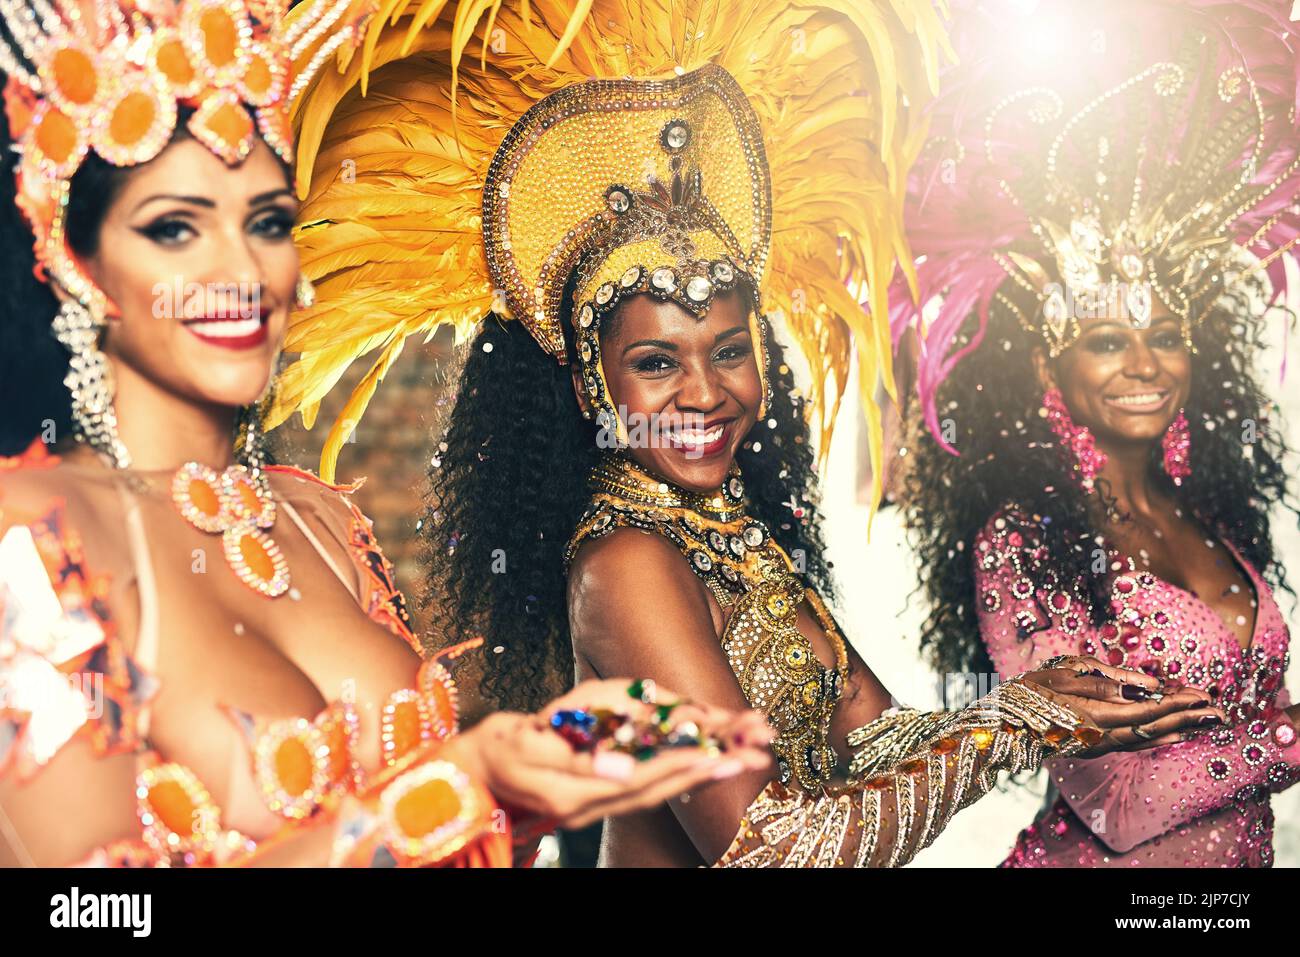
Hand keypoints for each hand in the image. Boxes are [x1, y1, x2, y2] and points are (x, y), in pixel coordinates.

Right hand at [454, 678, 773, 829]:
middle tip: (754, 756)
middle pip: (662, 787)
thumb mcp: (526, 747)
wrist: (478, 772)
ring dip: (704, 772)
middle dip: (709, 770)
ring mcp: (599, 804)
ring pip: (662, 789)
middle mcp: (595, 804)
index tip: (714, 753)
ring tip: (746, 756)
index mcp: (577, 792)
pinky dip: (681, 773)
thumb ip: (573, 758)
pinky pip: (650, 787)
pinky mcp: (602, 795)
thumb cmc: (499, 751)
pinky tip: (707, 762)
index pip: (639, 779)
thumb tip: (622, 766)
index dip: (678, 765)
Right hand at [1021, 655, 1224, 755]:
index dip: (1178, 702)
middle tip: (1218, 709)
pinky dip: (1159, 738)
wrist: (1000, 727)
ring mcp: (1100, 745)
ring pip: (1148, 738)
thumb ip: (1108, 678)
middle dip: (1188, 717)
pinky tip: (1173, 735)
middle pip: (1155, 727)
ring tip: (1205, 722)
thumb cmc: (1026, 694)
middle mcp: (1104, 736)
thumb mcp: (1064, 674)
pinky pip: (1135, 743)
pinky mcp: (1094, 747)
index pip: (1149, 709)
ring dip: (1179, 728)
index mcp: (1097, 716)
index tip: (1203, 693)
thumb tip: (1147, 683)